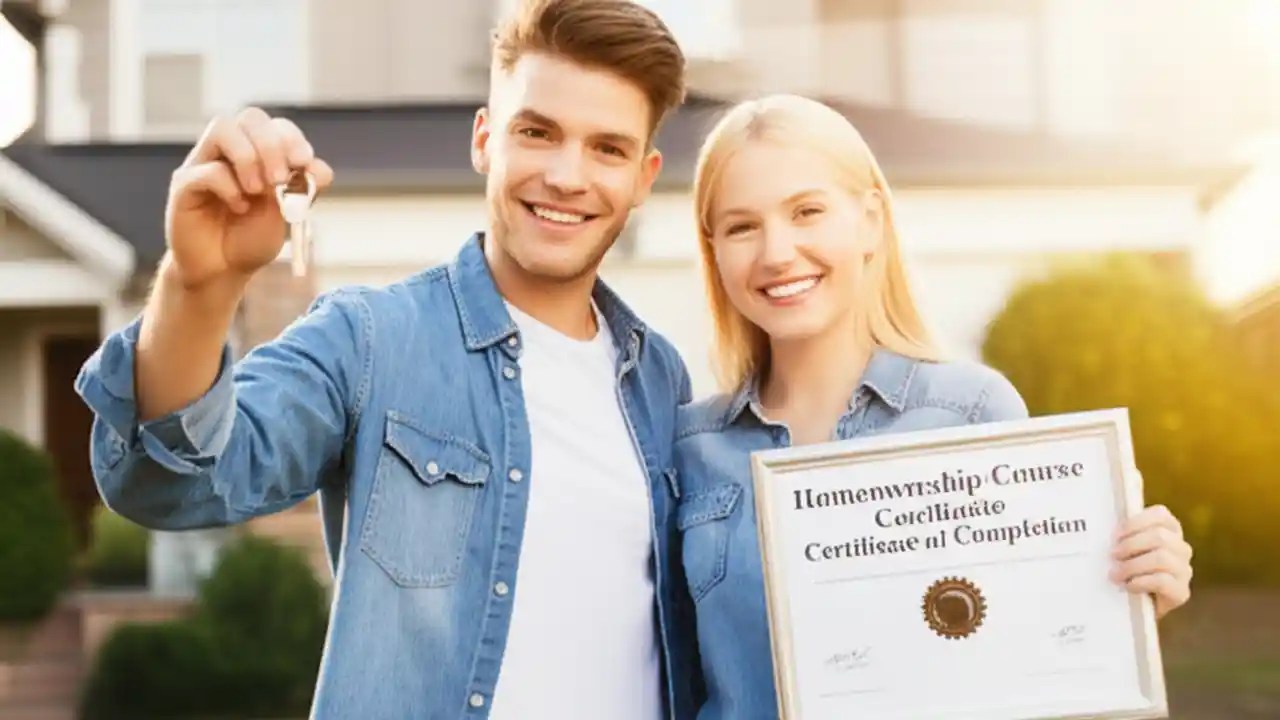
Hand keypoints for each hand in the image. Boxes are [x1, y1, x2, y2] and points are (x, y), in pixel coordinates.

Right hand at [165, 107, 334, 289]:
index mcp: (258, 152)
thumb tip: (319, 169)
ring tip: (257, 191)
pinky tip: (238, 208)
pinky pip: (206, 170)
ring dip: (248, 157)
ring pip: (222, 129)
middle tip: (279, 179)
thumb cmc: (252, 236)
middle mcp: (230, 150)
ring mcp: (204, 162)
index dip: (292, 139)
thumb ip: (303, 189)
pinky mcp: (184, 184)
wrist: (223, 270)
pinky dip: (229, 188)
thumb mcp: (287, 214)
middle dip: (271, 145)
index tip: (303, 163)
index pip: (276, 125)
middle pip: (251, 117)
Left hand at [1110, 502, 1192, 618]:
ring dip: (1132, 565)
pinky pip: (1163, 581)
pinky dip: (1140, 582)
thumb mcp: (1125, 549)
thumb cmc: (1126, 570)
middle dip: (1131, 545)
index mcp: (1169, 530)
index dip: (1136, 522)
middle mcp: (1181, 548)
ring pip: (1162, 558)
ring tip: (1115, 574)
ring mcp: (1184, 570)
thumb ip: (1122, 536)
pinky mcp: (1181, 592)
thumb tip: (1101, 527)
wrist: (1136, 606)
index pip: (1161, 515)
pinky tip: (1128, 586)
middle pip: (1160, 537)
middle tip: (1112, 555)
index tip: (1115, 535)